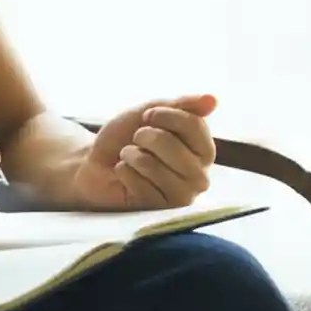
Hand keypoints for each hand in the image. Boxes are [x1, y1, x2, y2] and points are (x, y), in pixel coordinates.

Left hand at [72, 94, 217, 209]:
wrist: (97, 162)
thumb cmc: (127, 136)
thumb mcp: (152, 111)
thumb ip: (182, 105)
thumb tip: (213, 99)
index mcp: (203, 148)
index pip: (194, 125)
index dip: (165, 115)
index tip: (148, 115)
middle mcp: (200, 175)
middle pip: (173, 146)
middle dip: (145, 136)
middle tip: (136, 138)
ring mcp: (182, 196)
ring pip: (153, 166)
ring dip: (132, 155)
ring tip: (129, 156)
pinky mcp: (160, 211)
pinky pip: (139, 185)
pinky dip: (125, 172)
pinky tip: (125, 174)